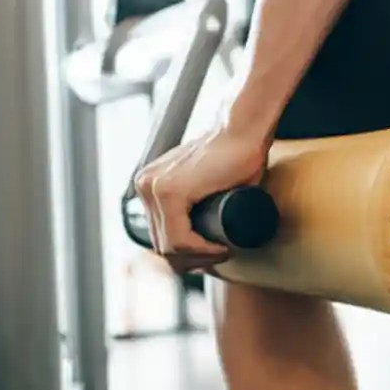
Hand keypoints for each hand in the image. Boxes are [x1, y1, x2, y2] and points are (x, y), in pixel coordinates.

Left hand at [134, 125, 268, 273]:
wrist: (245, 130)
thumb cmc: (235, 155)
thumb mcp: (205, 184)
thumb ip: (196, 200)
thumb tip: (203, 233)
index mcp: (148, 184)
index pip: (160, 235)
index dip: (188, 254)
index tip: (216, 251)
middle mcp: (144, 184)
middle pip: (161, 243)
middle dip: (192, 259)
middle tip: (221, 254)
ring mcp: (153, 187)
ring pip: (169, 246)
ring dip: (198, 257)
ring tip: (223, 251)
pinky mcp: (169, 192)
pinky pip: (179, 239)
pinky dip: (200, 250)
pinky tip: (220, 247)